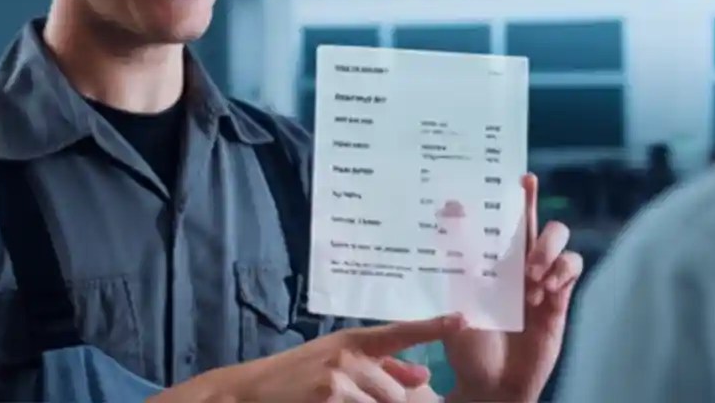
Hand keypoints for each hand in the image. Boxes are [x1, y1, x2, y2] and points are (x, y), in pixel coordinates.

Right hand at [152, 314, 464, 402]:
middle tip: (356, 399)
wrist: (249, 392)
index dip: (434, 326)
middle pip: (397, 392)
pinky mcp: (331, 394)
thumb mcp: (337, 364)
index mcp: (354, 341)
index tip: (464, 319)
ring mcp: (340, 374)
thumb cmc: (296, 379)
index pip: (402, 332)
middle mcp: (350, 353)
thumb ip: (382, 368)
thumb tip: (423, 376)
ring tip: (337, 399)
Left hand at [443, 173, 583, 401]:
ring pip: (560, 239)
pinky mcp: (559, 299)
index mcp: (491, 260)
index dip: (513, 196)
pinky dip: (562, 271)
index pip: (502, 220)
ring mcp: (541, 279)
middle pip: (534, 221)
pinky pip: (572, 268)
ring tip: (531, 278)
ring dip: (547, 250)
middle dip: (532, 205)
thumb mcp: (455, 296)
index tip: (520, 175)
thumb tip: (447, 210)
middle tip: (526, 228)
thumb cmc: (467, 344)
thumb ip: (456, 257)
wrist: (489, 383)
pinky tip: (546, 290)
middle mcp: (517, 264)